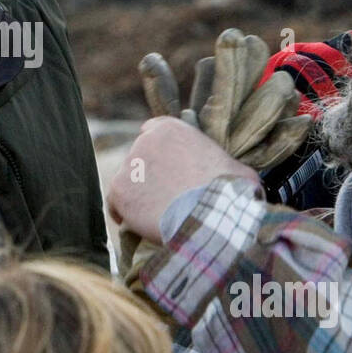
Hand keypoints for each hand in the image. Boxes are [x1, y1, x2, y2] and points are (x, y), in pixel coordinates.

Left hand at [107, 116, 258, 243]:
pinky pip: (115, 203)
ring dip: (138, 196)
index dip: (156, 152)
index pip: (152, 131)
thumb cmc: (229, 192)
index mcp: (171, 129)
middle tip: (164, 198)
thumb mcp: (235, 167)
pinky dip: (123, 213)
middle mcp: (144, 141)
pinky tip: (135, 223)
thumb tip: (236, 177)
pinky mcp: (119, 190)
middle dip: (149, 176)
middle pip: (139, 159)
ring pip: (128, 182)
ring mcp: (129, 166)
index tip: (161, 166)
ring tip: (157, 215)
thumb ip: (222, 164)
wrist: (211, 215)